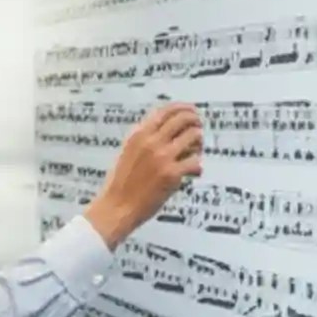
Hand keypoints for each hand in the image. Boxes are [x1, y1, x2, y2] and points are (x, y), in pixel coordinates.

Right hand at [84, 102, 202, 249]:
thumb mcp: (127, 152)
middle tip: (198, 131)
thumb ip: (144, 138)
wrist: (117, 207)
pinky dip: (197, 167)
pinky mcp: (172, 174)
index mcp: (138, 134)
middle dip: (196, 123)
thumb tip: (167, 129)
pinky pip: (196, 162)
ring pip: (194, 137)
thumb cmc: (121, 183)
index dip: (183, 108)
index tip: (191, 111)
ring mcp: (162, 157)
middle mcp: (151, 141)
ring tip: (194, 154)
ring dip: (198, 144)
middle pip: (184, 119)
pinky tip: (192, 173)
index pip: (166, 111)